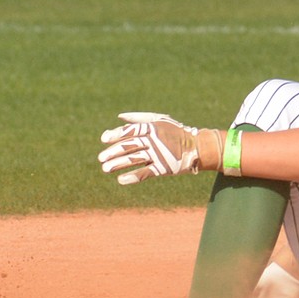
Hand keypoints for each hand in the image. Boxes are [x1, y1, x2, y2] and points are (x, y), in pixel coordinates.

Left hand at [99, 112, 218, 184]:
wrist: (197, 147)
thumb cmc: (175, 132)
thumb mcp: (159, 119)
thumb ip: (139, 118)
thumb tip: (120, 117)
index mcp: (152, 128)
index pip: (130, 131)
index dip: (115, 135)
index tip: (104, 139)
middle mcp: (154, 140)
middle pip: (130, 145)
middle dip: (113, 152)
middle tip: (101, 158)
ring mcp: (159, 154)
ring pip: (135, 159)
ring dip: (118, 164)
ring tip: (106, 169)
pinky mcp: (164, 167)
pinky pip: (146, 172)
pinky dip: (134, 176)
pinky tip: (121, 180)